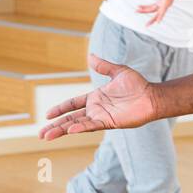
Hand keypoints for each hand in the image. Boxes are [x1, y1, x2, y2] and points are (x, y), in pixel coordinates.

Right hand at [39, 54, 158, 139]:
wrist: (152, 96)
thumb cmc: (138, 85)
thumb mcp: (118, 71)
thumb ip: (103, 66)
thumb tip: (90, 55)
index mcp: (95, 98)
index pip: (72, 104)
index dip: (60, 109)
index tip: (48, 115)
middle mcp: (96, 109)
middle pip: (71, 118)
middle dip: (56, 125)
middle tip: (41, 134)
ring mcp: (101, 117)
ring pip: (77, 124)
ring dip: (62, 130)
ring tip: (47, 136)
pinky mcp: (109, 122)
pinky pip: (92, 125)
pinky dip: (81, 127)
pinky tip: (70, 130)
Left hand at [136, 0, 184, 25]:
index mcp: (167, 1)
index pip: (163, 10)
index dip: (160, 17)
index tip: (158, 23)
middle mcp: (165, 4)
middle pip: (157, 13)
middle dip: (151, 19)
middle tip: (146, 25)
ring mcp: (163, 3)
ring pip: (153, 10)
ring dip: (145, 11)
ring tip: (136, 11)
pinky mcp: (161, 1)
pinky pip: (153, 6)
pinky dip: (146, 7)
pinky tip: (140, 6)